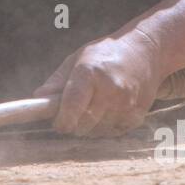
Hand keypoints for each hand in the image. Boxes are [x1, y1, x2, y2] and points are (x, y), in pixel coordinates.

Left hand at [36, 32, 163, 136]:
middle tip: (74, 113)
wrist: (146, 51)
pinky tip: (109, 110)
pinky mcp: (136, 114)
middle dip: (74, 123)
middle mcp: (109, 88)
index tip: (58, 124)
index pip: (72, 104)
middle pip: (83, 124)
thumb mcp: (77, 59)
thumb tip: (38, 97)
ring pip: (97, 131)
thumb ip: (57, 80)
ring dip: (90, 126)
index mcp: (89, 72)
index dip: (62, 120)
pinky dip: (106, 127)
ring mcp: (125, 103)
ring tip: (94, 107)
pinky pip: (113, 133)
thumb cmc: (105, 54)